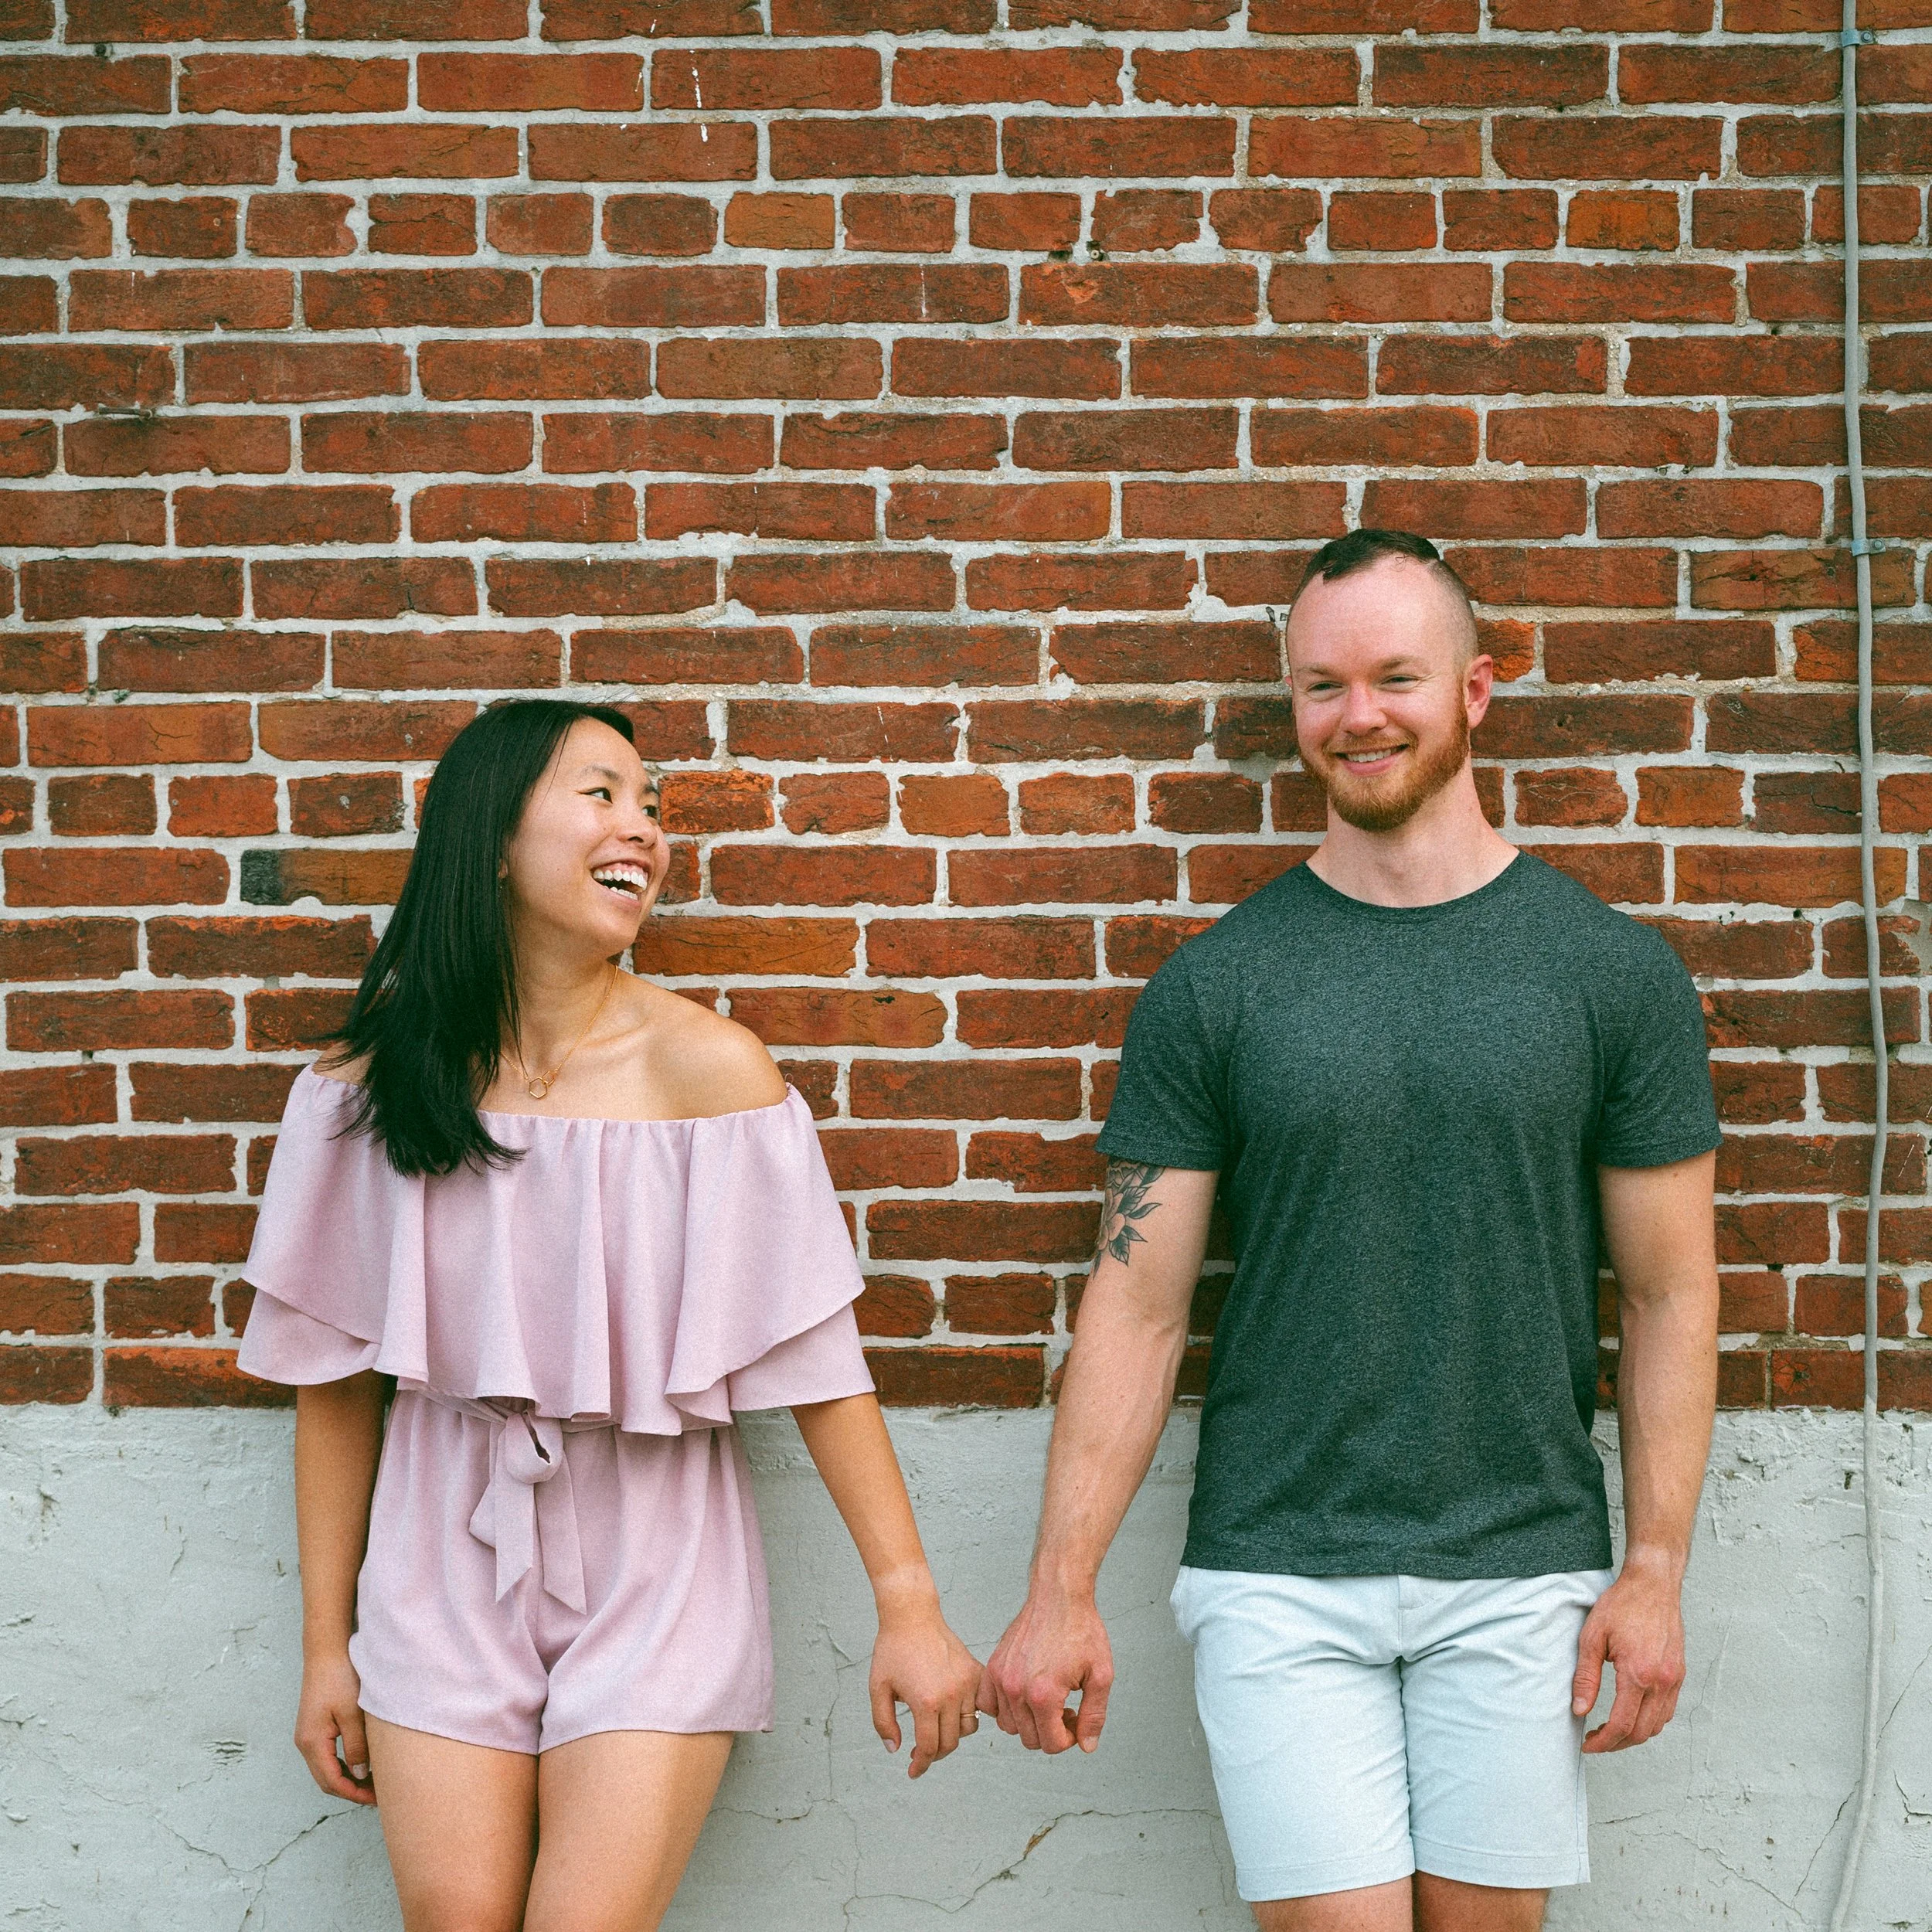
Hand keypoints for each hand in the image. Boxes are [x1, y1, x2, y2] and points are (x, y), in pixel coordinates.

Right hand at [294, 1650, 375, 1804]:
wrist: (326, 1651)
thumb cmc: (340, 1678)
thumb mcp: (352, 1714)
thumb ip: (356, 1746)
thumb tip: (361, 1774)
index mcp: (312, 1743)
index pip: (332, 1781)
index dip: (354, 1793)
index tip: (376, 1799)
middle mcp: (305, 1743)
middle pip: (326, 1780)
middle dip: (351, 1790)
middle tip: (377, 1794)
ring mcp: (307, 1735)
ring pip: (326, 1769)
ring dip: (347, 1779)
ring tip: (373, 1781)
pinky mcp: (314, 1727)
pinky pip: (326, 1756)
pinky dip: (342, 1765)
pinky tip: (361, 1762)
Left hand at [869, 1600, 982, 1778]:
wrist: (912, 1616)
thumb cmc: (892, 1651)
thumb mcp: (877, 1688)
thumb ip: (883, 1723)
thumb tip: (896, 1750)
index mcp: (926, 1702)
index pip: (929, 1748)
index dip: (919, 1765)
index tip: (912, 1771)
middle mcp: (951, 1695)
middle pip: (950, 1743)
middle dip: (933, 1754)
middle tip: (919, 1753)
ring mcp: (967, 1683)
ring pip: (968, 1727)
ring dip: (952, 1735)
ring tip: (935, 1730)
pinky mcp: (975, 1672)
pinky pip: (980, 1705)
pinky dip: (971, 1714)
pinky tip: (954, 1714)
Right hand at [978, 1586, 1112, 1754]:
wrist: (1059, 1596)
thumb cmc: (1080, 1629)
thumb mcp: (1100, 1675)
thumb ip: (1094, 1716)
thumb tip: (1086, 1745)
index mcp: (1043, 1694)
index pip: (1051, 1744)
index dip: (1069, 1739)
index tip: (1075, 1719)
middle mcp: (1016, 1689)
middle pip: (1030, 1739)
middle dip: (1051, 1731)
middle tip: (1065, 1709)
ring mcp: (1000, 1677)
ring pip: (1009, 1726)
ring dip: (1028, 1722)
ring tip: (1046, 1701)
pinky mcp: (993, 1666)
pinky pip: (988, 1705)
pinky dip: (1003, 1708)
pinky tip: (1023, 1696)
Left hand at [1573, 1558, 1686, 1753]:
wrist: (1653, 1584)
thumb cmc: (1621, 1605)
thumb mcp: (1592, 1636)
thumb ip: (1586, 1677)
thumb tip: (1579, 1710)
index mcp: (1638, 1674)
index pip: (1621, 1725)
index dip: (1603, 1741)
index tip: (1587, 1744)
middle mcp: (1661, 1682)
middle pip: (1641, 1732)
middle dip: (1616, 1744)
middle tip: (1595, 1740)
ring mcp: (1674, 1680)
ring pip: (1657, 1726)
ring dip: (1634, 1735)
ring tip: (1610, 1730)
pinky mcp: (1679, 1675)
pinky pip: (1667, 1711)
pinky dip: (1650, 1721)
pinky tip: (1632, 1714)